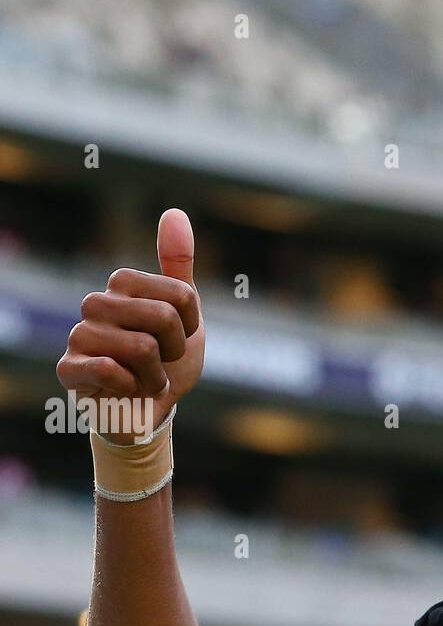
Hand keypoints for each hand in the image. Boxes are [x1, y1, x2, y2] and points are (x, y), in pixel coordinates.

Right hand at [57, 208, 203, 441]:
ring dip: (156, 374)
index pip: (181, 295)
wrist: (147, 412)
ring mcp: (80, 334)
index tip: (179, 338)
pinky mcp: (69, 368)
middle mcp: (96, 302)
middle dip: (174, 350)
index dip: (190, 325)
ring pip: (143, 347)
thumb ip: (179, 267)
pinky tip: (125, 390)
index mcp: (123, 285)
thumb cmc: (164, 363)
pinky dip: (132, 387)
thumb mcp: (184, 315)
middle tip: (160, 362)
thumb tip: (174, 212)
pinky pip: (110, 369)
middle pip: (163, 317)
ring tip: (143, 378)